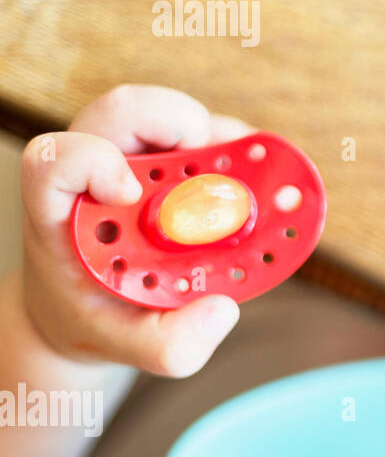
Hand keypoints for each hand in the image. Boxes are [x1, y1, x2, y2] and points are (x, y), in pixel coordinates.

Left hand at [20, 85, 251, 376]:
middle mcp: (96, 170)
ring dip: (220, 142)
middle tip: (220, 172)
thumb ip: (172, 343)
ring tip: (251, 187)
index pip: (57, 158)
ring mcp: (133, 157)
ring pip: (169, 114)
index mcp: (62, 210)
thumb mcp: (130, 345)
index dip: (93, 161)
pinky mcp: (168, 157)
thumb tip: (223, 310)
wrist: (91, 308)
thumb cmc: (101, 318)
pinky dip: (239, 154)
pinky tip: (255, 190)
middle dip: (180, 126)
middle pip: (124, 111)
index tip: (129, 195)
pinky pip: (207, 134)